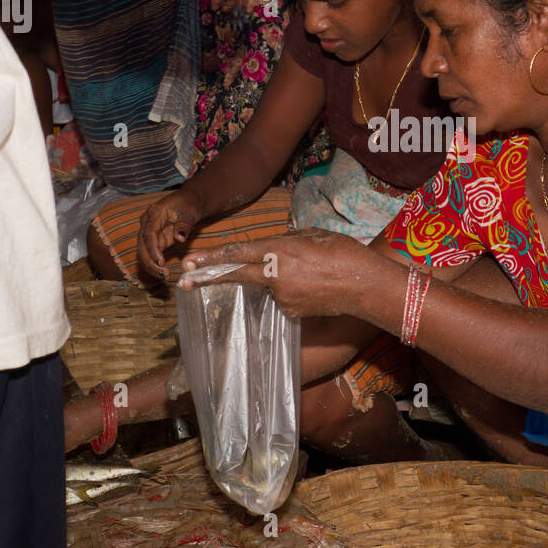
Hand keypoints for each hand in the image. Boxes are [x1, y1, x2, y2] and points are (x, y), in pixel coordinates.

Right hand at [137, 188, 208, 280]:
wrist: (189, 202)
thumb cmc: (190, 204)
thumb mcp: (190, 212)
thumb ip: (184, 225)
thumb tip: (180, 238)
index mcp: (154, 213)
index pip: (149, 234)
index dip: (153, 249)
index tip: (161, 262)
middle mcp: (146, 223)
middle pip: (142, 245)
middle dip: (150, 262)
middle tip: (163, 275)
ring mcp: (148, 232)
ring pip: (143, 252)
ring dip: (151, 266)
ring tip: (164, 276)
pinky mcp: (154, 241)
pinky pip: (150, 255)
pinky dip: (155, 265)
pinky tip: (163, 274)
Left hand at [179, 229, 384, 318]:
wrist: (364, 284)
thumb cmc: (342, 252)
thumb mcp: (310, 236)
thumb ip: (285, 243)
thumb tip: (273, 250)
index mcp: (278, 249)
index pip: (237, 252)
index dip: (212, 256)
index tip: (191, 260)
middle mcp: (274, 274)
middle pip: (235, 274)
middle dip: (208, 276)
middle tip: (184, 279)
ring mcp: (281, 296)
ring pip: (268, 285)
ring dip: (278, 279)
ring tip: (312, 272)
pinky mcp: (291, 311)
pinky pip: (284, 298)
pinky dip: (293, 291)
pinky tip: (315, 287)